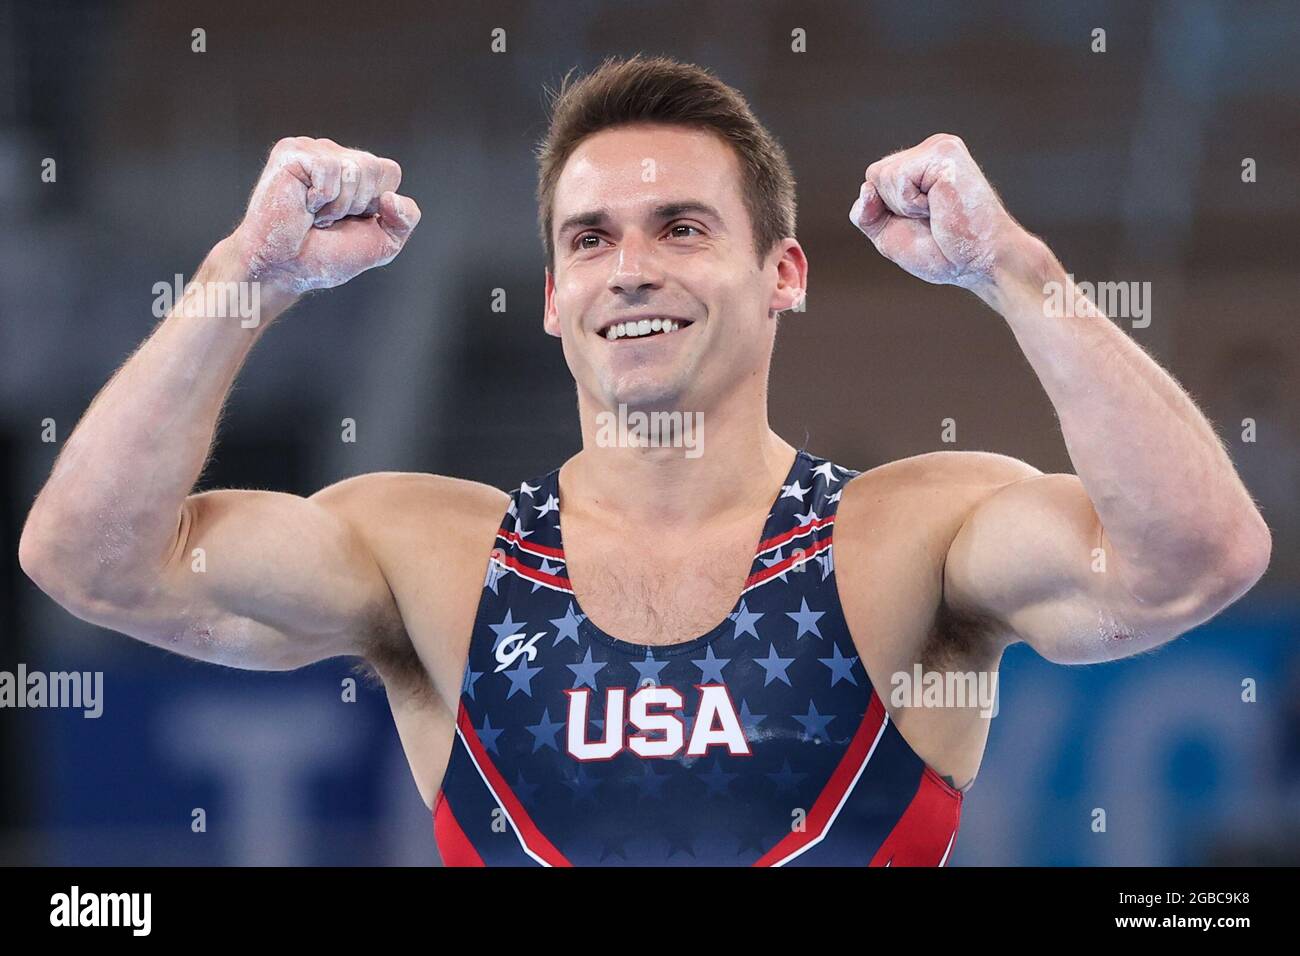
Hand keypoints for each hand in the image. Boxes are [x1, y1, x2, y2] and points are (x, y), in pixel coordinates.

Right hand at [228, 137, 421, 295]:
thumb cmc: (327, 255)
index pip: (389, 172)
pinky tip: (303, 205)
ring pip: (354, 169)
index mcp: (357, 173)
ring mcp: (313, 150)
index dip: (376, 205)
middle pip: (375, 168)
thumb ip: (405, 219)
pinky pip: (330, 169)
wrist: (286, 268)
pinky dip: (321, 198)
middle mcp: (335, 155)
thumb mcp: (383, 243)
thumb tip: (391, 197)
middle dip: (357, 205)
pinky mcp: (292, 152)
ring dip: (338, 205)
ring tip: (314, 214)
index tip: (351, 221)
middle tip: (328, 220)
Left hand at [849, 133, 1023, 291]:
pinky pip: (898, 178)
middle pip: (874, 174)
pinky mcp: (944, 152)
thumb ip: (867, 214)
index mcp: (920, 164)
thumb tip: (865, 188)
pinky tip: (940, 206)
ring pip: (881, 175)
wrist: (980, 263)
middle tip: (931, 219)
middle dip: (893, 208)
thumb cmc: (943, 251)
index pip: (874, 181)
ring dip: (904, 207)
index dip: (885, 211)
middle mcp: (930, 150)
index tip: (922, 222)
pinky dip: (912, 204)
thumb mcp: (889, 236)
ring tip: (938, 212)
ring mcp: (939, 147)